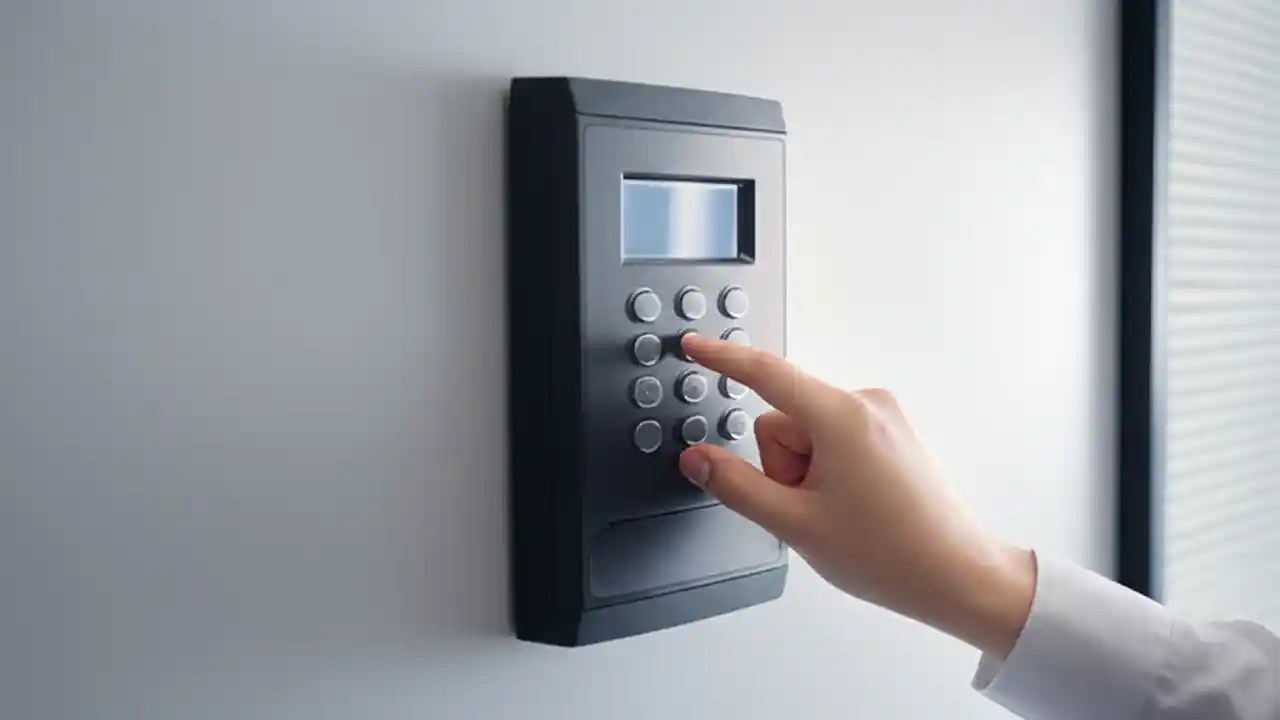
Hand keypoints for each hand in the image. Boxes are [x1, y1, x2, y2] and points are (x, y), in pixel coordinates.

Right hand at [678, 334, 1035, 657]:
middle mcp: (866, 404)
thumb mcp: (795, 524)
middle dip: (782, 465)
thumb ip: (735, 485)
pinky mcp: (892, 434)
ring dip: (805, 472)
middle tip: (810, 510)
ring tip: (838, 513)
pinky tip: (854, 506)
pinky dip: (828, 470)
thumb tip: (698, 459)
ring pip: (807, 434)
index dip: (722, 358)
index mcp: (841, 417)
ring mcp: (883, 418)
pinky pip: (834, 440)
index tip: (693, 345)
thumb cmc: (892, 554)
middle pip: (784, 420)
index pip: (766, 373)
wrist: (959, 576)